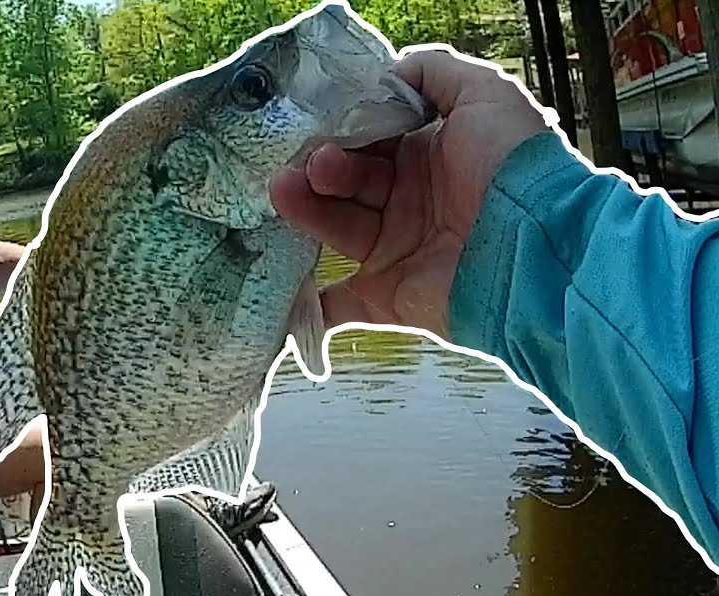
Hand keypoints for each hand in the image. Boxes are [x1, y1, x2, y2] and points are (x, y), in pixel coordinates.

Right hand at [269, 49, 549, 338]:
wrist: (535, 252)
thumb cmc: (510, 168)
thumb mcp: (484, 94)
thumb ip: (435, 72)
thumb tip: (387, 74)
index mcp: (427, 156)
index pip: (369, 140)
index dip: (341, 130)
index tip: (317, 124)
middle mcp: (409, 202)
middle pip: (347, 181)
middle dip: (320, 168)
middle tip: (310, 164)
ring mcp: (396, 250)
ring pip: (335, 227)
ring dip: (305, 209)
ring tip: (284, 191)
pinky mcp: (388, 296)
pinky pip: (341, 304)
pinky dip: (309, 303)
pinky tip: (281, 280)